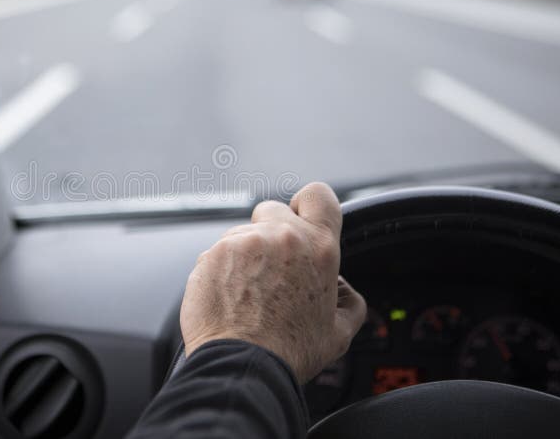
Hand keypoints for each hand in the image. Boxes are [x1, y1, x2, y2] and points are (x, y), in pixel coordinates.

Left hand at [179, 182, 366, 382]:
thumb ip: (347, 301)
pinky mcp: (212, 254)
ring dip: (247, 254)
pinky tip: (230, 298)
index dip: (309, 205)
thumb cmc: (289, 352)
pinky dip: (223, 269)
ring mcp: (243, 242)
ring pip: (244, 234)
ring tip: (249, 294)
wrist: (241, 365)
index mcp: (319, 248)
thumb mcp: (339, 332)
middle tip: (274, 268)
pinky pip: (219, 252)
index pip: (319, 195)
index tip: (303, 221)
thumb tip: (341, 289)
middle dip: (274, 232)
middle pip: (274, 209)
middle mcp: (281, 237)